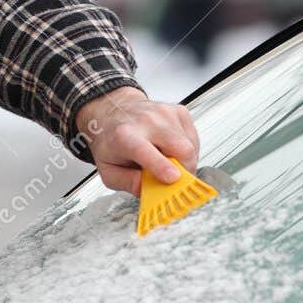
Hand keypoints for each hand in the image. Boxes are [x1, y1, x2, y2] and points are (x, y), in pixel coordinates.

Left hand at [75, 86, 199, 196]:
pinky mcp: (179, 111)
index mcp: (124, 136)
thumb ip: (128, 183)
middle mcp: (146, 121)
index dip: (161, 166)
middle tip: (174, 181)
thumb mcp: (108, 170)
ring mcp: (165, 114)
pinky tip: (171, 149)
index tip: (172, 178)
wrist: (114, 112)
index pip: (145, 150)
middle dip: (184, 171)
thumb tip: (149, 191)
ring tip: (167, 161)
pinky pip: (193, 139)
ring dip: (184, 162)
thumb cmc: (112, 141)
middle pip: (181, 149)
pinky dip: (187, 150)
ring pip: (191, 146)